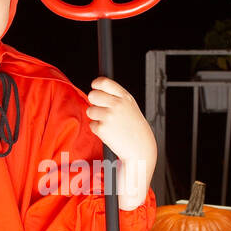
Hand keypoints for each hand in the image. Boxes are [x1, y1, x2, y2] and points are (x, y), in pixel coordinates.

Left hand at [85, 77, 156, 209]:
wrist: (140, 147)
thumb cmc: (134, 127)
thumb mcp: (130, 107)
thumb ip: (116, 97)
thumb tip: (98, 89)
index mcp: (124, 97)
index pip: (104, 82)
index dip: (96, 84)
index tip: (94, 87)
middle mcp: (117, 104)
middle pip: (93, 95)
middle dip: (94, 102)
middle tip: (101, 109)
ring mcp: (109, 116)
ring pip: (90, 110)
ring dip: (96, 117)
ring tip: (109, 124)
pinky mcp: (102, 128)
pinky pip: (92, 125)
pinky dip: (98, 129)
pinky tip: (109, 133)